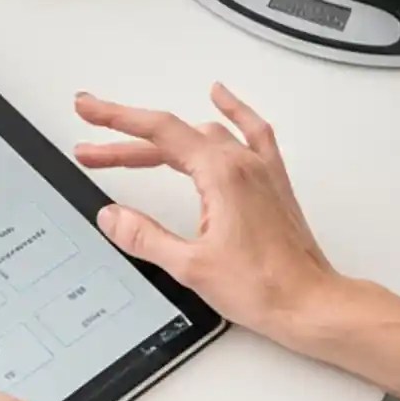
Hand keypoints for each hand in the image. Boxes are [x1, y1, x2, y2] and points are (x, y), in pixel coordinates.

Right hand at [73, 83, 338, 344]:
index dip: (116, 118)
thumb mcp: (190, 266)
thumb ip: (145, 236)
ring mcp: (258, 170)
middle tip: (89, 147)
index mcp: (221, 175)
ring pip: (201, 135)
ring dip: (161, 138)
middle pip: (172, 136)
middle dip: (125, 139)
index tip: (88, 109)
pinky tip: (220, 97)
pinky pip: (252, 132)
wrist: (311, 303)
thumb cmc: (265, 287)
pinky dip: (233, 111)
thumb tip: (112, 216)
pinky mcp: (269, 182)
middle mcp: (241, 164)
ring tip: (127, 145)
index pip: (158, 132)